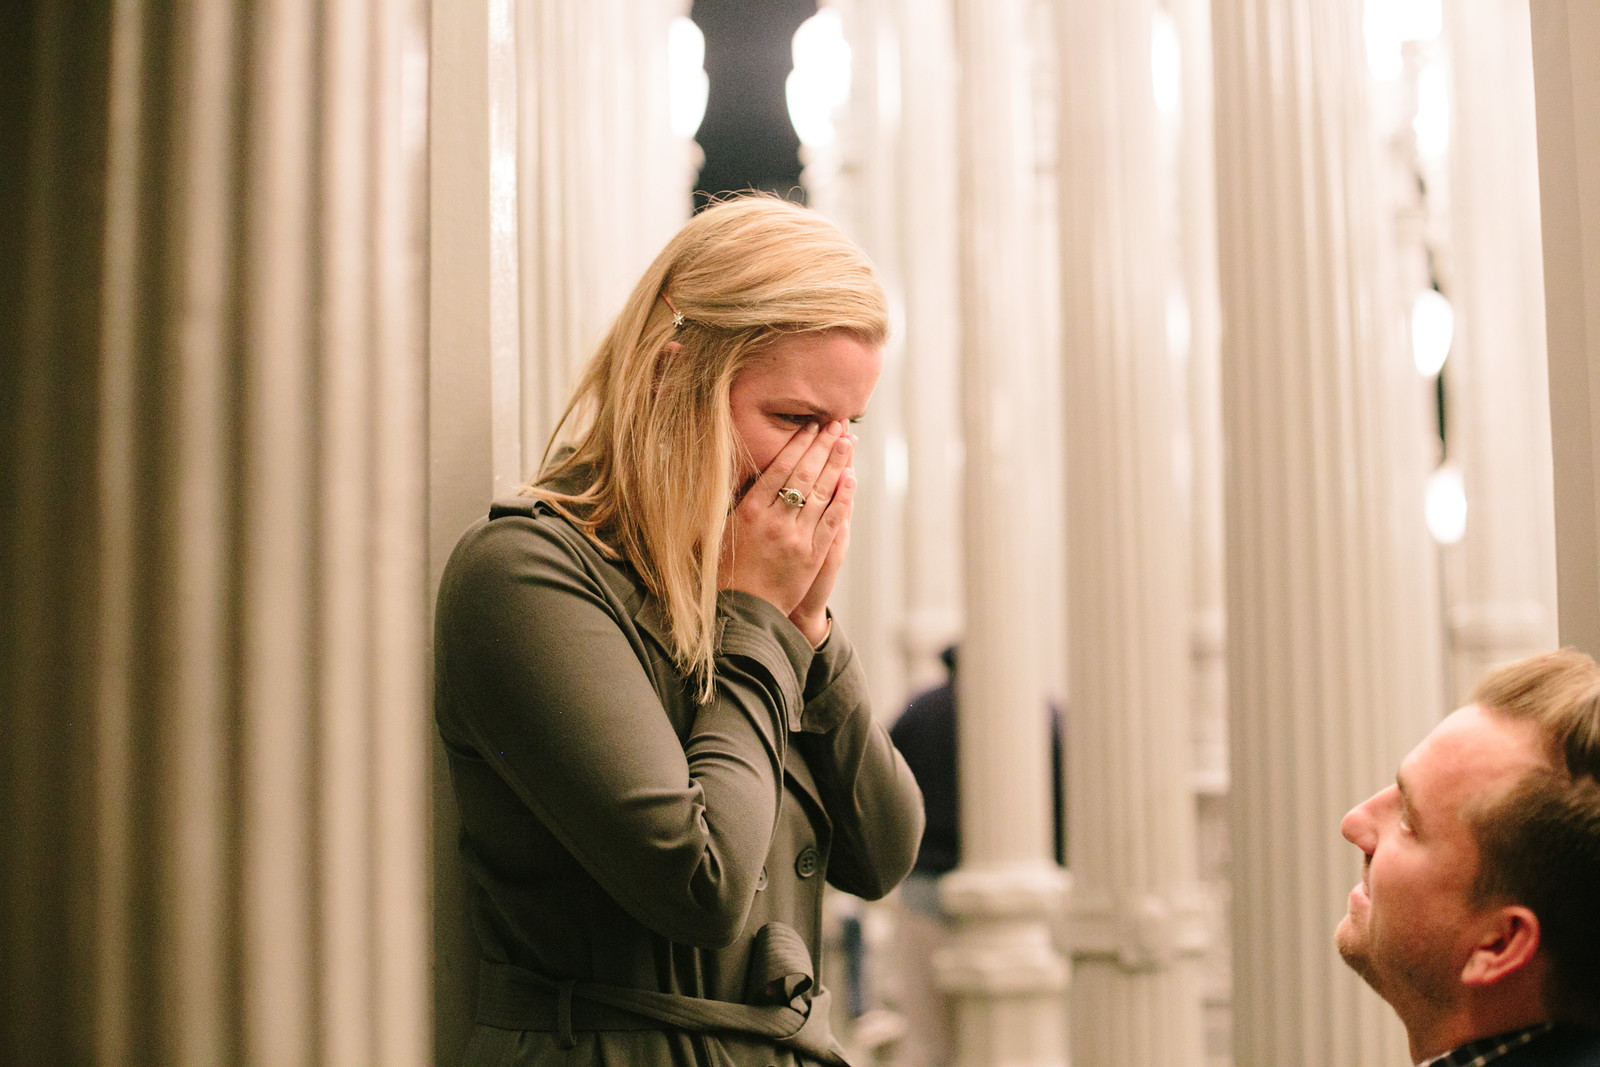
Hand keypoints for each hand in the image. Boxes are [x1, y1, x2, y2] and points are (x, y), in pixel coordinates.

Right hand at [719, 422, 855, 644]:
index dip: (798, 445)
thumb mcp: (720, 531)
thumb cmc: (727, 570)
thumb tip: (743, 471)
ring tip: (847, 441)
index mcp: (749, 511)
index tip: (810, 427)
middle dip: (822, 446)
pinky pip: (832, 520)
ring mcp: (796, 537)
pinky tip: (851, 478)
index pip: (779, 468)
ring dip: (836, 464)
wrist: (745, 610)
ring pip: (820, 492)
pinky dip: (843, 497)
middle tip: (836, 423)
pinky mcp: (813, 555)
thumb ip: (735, 502)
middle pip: (803, 474)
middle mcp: (774, 520)